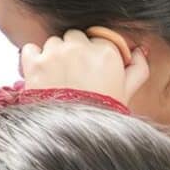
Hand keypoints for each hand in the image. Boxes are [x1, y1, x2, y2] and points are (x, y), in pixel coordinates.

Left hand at [20, 29, 148, 104]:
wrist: (74, 132)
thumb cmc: (103, 112)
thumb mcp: (128, 91)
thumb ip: (138, 67)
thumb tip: (139, 50)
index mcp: (107, 51)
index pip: (98, 37)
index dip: (94, 52)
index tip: (92, 66)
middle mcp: (80, 47)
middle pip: (74, 36)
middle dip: (74, 50)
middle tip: (75, 72)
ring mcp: (55, 54)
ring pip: (53, 42)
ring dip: (54, 54)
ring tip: (58, 77)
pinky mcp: (34, 63)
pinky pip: (30, 48)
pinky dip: (33, 58)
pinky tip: (40, 73)